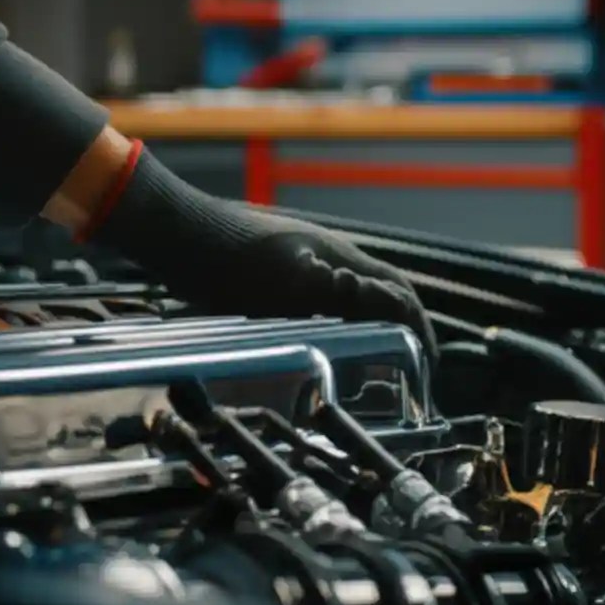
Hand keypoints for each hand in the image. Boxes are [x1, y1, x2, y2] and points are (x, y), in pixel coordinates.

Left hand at [92, 149, 436, 359]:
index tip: (429, 362)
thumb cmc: (229, 255)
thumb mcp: (290, 281)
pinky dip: (335, 329)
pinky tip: (321, 348)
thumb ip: (345, 294)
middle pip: (379, 296)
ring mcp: (301, 264)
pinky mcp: (274, 276)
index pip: (400, 292)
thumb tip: (400, 308)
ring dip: (368, 330)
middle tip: (406, 371)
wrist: (176, 232)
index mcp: (340, 256)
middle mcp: (327, 258)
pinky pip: (321, 306)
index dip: (421, 327)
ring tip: (372, 367)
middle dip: (400, 331)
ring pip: (350, 302)